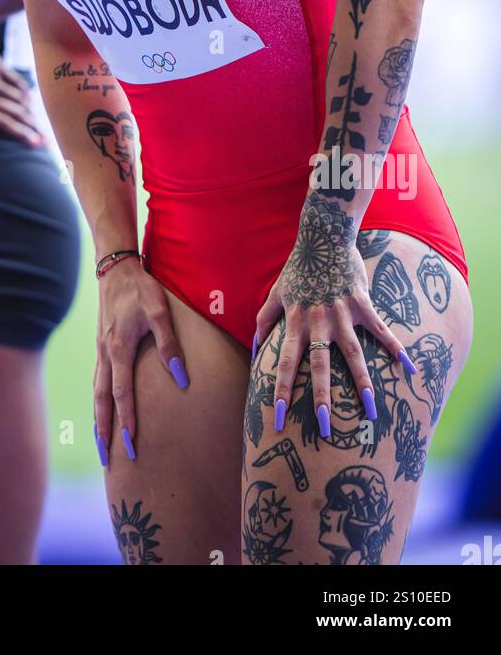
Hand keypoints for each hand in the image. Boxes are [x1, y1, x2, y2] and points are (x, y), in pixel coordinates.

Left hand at [0, 23, 41, 145]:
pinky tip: (28, 95)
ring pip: (15, 98)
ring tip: (37, 121)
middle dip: (28, 127)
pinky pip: (12, 80)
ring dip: (27, 111)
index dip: (18, 134)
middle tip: (43, 139)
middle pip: (13, 113)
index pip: (0, 124)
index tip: (35, 144)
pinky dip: (22, 89)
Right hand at [93, 257, 188, 464]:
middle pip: (101, 399)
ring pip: (95, 390)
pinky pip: (97, 379)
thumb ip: (169, 345)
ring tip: (99, 441)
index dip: (126, 419)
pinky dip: (97, 399)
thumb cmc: (140, 288)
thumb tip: (181, 378)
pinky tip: (101, 408)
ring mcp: (100, 349)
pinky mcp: (101, 344)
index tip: (129, 445)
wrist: (115, 267)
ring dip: (97, 417)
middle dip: (103, 429)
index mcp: (119, 349)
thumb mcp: (159, 311)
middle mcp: (105, 353)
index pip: (121, 393)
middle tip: (104, 458)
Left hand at [253, 195, 414, 435]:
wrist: (324, 237)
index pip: (285, 362)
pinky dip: (396, 348)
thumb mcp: (277, 291)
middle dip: (320, 397)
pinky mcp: (362, 304)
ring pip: (353, 354)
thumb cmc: (299, 267)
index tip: (277, 416)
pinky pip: (381, 330)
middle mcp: (318, 321)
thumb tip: (255, 345)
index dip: (281, 389)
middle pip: (319, 365)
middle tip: (322, 428)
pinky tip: (409, 368)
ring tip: (372, 411)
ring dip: (362, 383)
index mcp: (295, 322)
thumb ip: (265, 318)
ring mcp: (341, 314)